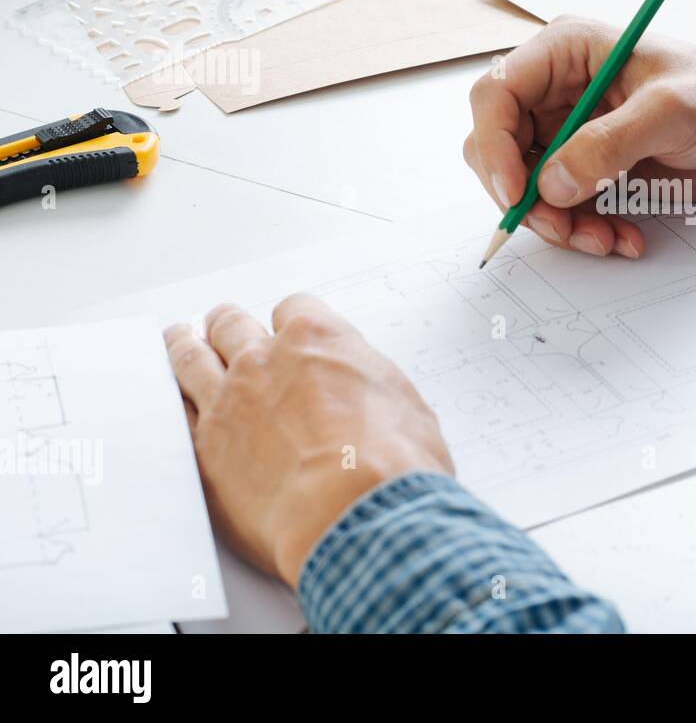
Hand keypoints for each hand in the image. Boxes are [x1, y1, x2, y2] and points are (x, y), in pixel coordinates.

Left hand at [164, 295, 452, 586]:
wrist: (353, 510)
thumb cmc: (392, 460)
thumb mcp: (404, 405)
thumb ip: (370, 388)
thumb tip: (366, 395)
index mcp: (319, 339)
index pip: (294, 308)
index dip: (292, 322)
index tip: (289, 331)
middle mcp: (266, 361)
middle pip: (232, 325)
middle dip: (227, 324)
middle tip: (221, 325)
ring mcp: (228, 403)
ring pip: (191, 358)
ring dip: (183, 346)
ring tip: (177, 340)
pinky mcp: (203, 450)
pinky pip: (173, 413)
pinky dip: (170, 402)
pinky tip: (168, 400)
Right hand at [463, 17, 695, 256]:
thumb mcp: (670, 110)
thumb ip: (609, 145)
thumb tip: (552, 184)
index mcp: (567, 53)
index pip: (496, 95)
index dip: (494, 146)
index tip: (517, 192)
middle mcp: (560, 92)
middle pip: (502, 149)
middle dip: (525, 196)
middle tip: (563, 227)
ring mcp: (574, 132)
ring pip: (530, 189)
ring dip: (559, 223)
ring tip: (604, 239)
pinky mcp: (593, 169)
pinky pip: (564, 209)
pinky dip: (585, 231)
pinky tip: (622, 237)